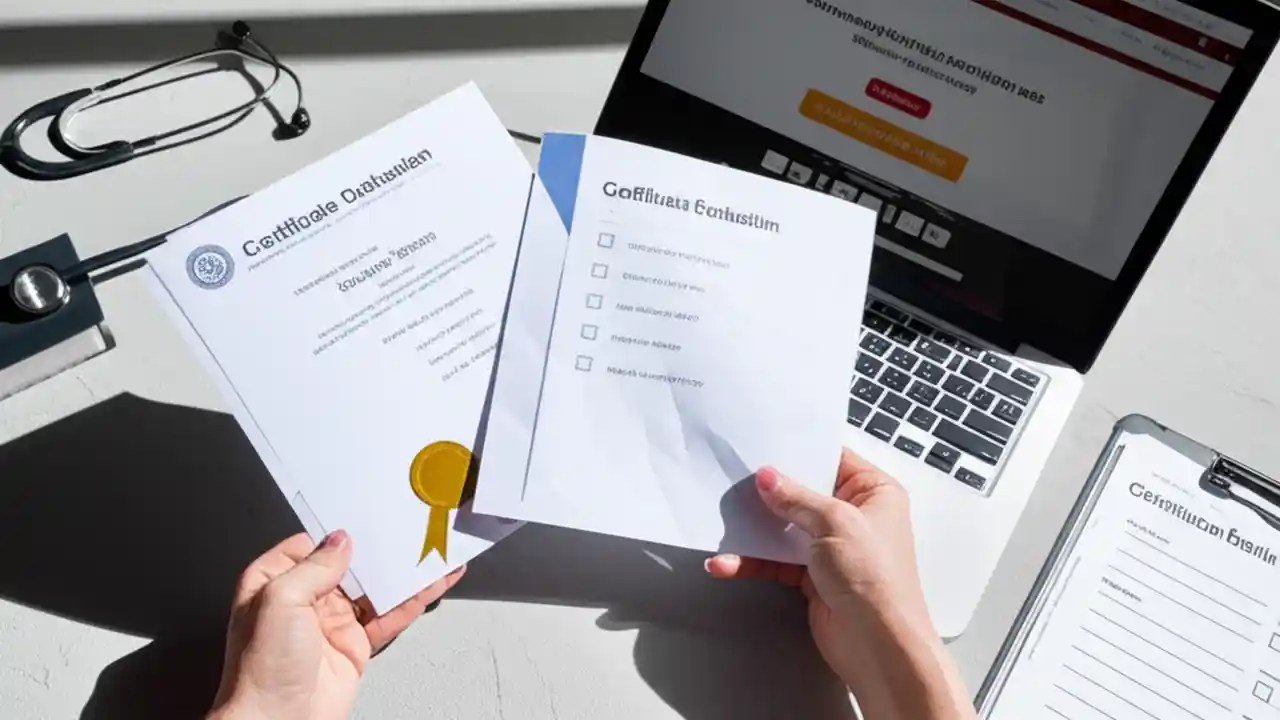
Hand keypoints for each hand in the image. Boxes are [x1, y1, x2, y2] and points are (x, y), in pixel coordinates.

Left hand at [208, 531, 466, 719]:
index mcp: (272, 582)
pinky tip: (432, 585)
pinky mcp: (355, 644)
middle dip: (378, 548)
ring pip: (374, 588)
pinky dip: (414, 600)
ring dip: (403, 572)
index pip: (310, 544)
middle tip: (408, 527)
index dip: (337, 532)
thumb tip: (340, 540)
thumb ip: (314, 566)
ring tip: (431, 551)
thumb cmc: (261, 671)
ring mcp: (331, 622)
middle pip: (348, 564)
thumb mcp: (279, 601)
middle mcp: (302, 600)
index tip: (366, 517)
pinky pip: (389, 615)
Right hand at [706, 449, 974, 719]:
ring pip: (785, 528)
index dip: (799, 451)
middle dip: (768, 492)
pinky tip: (727, 563)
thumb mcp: (835, 523)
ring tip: (720, 521)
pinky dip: (752, 561)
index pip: (833, 460)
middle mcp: (855, 516)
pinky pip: (777, 560)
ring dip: (754, 529)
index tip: (762, 444)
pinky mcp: (813, 576)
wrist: (879, 646)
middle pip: (803, 493)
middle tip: (732, 478)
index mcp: (874, 493)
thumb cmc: (873, 577)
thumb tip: (767, 476)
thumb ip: (796, 498)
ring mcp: (832, 547)